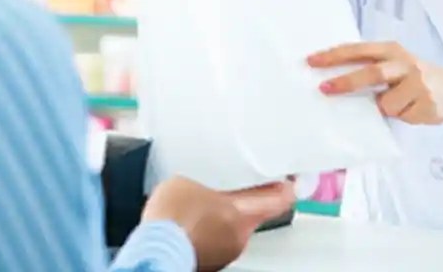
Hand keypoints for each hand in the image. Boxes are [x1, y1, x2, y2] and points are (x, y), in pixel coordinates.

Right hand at [143, 176, 294, 270]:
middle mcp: (241, 237)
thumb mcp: (189, 182)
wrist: (153, 251)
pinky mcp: (210, 263)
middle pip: (254, 214)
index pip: (281, 200)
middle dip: (243, 201)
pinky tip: (189, 224)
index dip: (286, 187)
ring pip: (233, 229)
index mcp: (244, 214)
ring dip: (222, 218)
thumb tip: (205, 184)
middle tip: (230, 186)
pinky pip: (216, 242)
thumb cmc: (172, 220)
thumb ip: (208, 183)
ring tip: (200, 206)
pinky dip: (208, 233)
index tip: (290, 179)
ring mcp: (226, 253)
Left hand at [308, 42, 442, 127]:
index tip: (311, 61)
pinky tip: (414, 109)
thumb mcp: (394, 66)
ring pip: (386, 103)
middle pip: (372, 72)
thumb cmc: (414, 79)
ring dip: (385, 108)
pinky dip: (401, 116)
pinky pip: (401, 115)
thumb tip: (334, 83)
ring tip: (397, 104)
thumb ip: (371, 69)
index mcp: (391, 50)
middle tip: (323, 89)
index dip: (334, 56)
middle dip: (346, 82)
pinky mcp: (426, 102)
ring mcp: (417, 82)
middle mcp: (404, 62)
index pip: (358, 50)